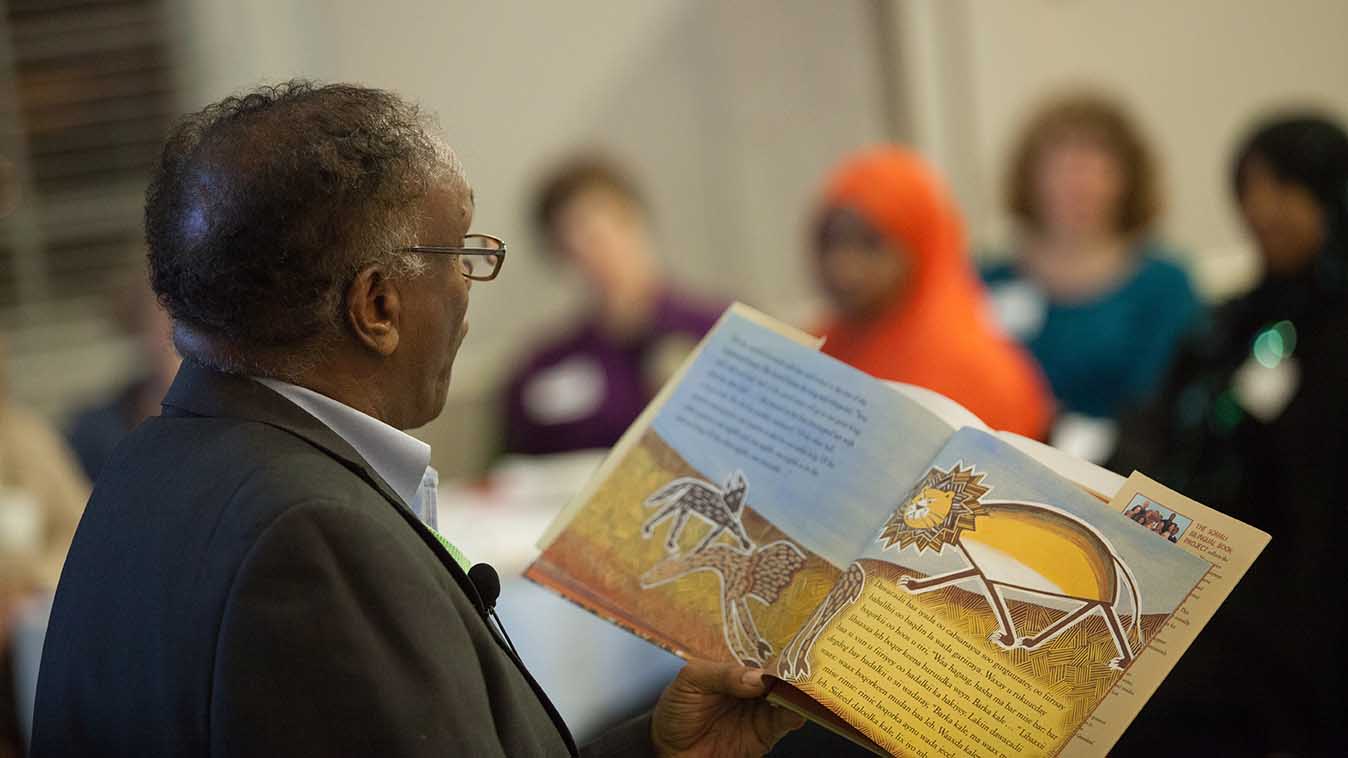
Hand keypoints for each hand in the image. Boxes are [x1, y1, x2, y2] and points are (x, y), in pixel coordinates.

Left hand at [651, 659, 803, 757]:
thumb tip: (758, 677)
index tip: (792, 646)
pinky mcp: (765, 733)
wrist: (670, 748)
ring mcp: (761, 709)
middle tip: (804, 665)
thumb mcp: (691, 680)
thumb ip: (722, 673)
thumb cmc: (676, 708)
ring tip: (804, 686)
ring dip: (799, 691)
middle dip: (795, 669)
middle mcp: (753, 687)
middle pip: (781, 674)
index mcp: (737, 669)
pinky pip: (785, 722)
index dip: (777, 650)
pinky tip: (796, 710)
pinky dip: (795, 715)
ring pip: (789, 696)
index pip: (762, 654)